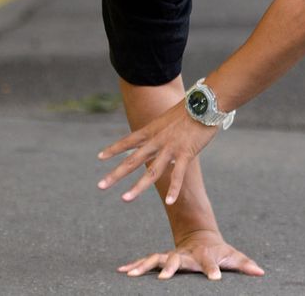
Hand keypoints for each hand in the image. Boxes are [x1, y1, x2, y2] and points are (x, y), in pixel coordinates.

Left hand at [98, 101, 217, 204]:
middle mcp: (157, 140)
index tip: (99, 157)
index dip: (113, 149)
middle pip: (132, 160)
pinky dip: (174, 188)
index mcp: (152, 130)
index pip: (128, 141)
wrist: (205, 103)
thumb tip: (154, 141)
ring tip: (124, 199)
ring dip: (137, 187)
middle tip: (100, 186)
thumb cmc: (188, 110)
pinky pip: (179, 174)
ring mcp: (170, 148)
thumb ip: (159, 133)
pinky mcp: (186, 153)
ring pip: (151, 171)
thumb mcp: (167, 120)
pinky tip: (169, 201)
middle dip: (116, 174)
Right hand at [118, 230, 264, 280]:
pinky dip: (134, 265)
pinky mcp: (162, 258)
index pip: (210, 264)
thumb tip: (261, 273)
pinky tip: (122, 271)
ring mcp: (172, 255)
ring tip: (130, 273)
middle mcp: (185, 255)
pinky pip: (146, 261)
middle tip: (163, 278)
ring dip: (144, 266)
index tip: (216, 280)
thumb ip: (244, 264)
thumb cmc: (218, 251)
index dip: (213, 271)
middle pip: (176, 261)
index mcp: (203, 256)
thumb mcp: (232, 256)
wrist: (200, 235)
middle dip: (170, 269)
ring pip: (156, 259)